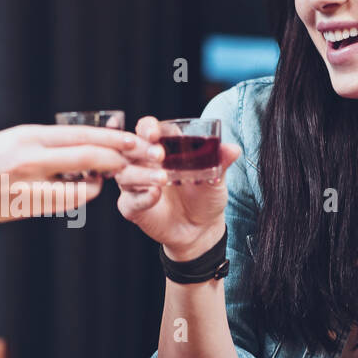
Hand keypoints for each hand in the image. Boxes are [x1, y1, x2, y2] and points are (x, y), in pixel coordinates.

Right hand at [0, 124, 150, 229]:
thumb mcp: (13, 140)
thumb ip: (44, 142)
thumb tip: (80, 143)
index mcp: (28, 136)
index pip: (80, 135)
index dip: (111, 138)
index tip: (135, 139)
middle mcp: (30, 157)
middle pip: (87, 157)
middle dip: (119, 159)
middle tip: (141, 160)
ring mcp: (28, 184)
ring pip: (80, 186)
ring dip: (98, 183)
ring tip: (104, 178)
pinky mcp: (25, 207)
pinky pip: (63, 204)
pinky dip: (78, 197)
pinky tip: (82, 191)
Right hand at [115, 116, 240, 259]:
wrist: (201, 229)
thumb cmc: (205, 196)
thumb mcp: (216, 178)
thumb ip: (220, 162)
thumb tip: (232, 149)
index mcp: (161, 147)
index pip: (147, 130)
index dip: (148, 128)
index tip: (155, 133)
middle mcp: (143, 163)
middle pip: (130, 149)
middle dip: (141, 148)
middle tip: (159, 155)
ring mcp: (136, 185)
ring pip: (125, 174)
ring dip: (142, 174)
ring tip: (162, 178)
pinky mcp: (133, 207)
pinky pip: (130, 200)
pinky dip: (142, 197)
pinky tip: (155, 195)